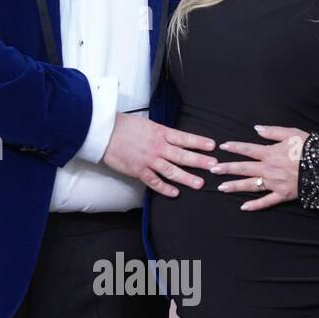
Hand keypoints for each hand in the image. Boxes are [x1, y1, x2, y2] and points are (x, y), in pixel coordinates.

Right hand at [102, 112, 217, 195]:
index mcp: (160, 133)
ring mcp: (148, 160)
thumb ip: (161, 133)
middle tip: (214, 166)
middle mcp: (157, 147)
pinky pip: (154, 182)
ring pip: (171, 171)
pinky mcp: (138, 171)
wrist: (104, 132)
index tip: (213, 146)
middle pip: (182, 155)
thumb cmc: (124, 126)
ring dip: (187, 178)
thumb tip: (173, 138)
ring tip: (200, 183)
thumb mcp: (147, 124)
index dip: (199, 142)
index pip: (184, 137)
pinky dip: (165, 188)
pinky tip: (175, 192)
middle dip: (200, 161)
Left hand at [214, 124, 308, 208]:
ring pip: (250, 185)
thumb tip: (256, 128)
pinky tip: (243, 207)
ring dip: (234, 186)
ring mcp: (274, 183)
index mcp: (270, 153)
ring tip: (221, 187)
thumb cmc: (310, 148)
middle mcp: (269, 169)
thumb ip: (272, 131)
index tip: (222, 146)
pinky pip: (266, 201)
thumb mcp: (292, 133)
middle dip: (227, 168)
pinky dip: (255, 205)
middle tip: (212, 170)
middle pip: (243, 168)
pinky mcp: (282, 195)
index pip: (248, 149)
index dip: (235, 147)